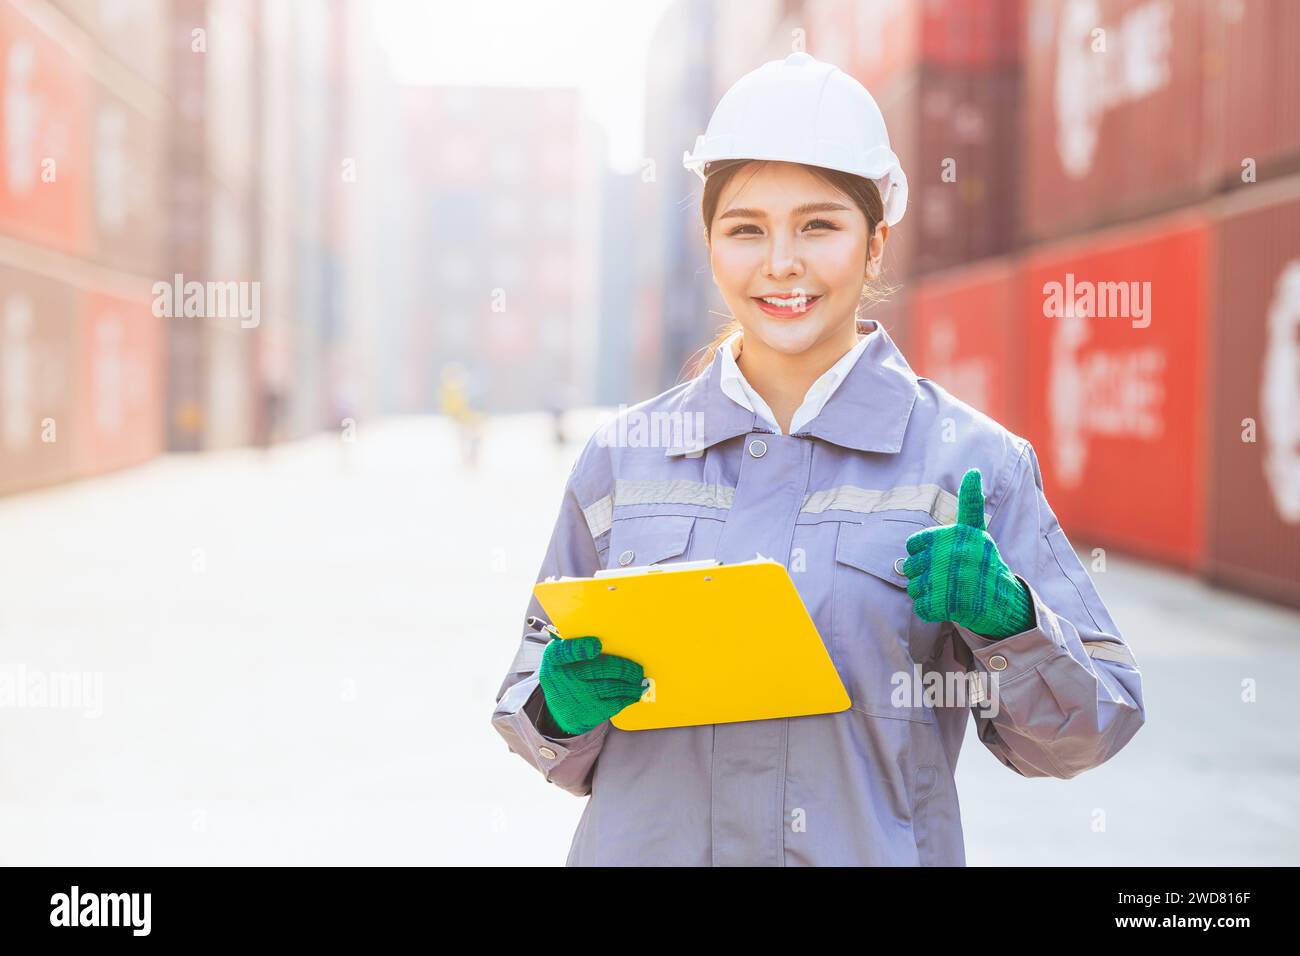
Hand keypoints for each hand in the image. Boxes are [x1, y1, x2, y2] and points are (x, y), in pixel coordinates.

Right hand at [538, 636, 645, 735]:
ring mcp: (578, 696)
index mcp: (555, 657)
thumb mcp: (561, 656)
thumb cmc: (566, 671)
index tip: (596, 645)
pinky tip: (634, 694)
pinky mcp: (589, 712)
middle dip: (623, 669)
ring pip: (610, 687)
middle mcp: (565, 677)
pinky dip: (627, 698)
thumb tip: (604, 638)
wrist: (559, 706)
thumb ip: (576, 644)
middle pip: (599, 670)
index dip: (580, 649)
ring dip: (630, 684)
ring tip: (640, 681)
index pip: (564, 652)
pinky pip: (613, 704)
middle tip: (638, 669)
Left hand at [900, 469, 1033, 638]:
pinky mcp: (948, 603)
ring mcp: (951, 580)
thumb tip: (973, 471)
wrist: (1004, 601)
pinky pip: (921, 607)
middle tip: (946, 578)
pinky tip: (948, 605)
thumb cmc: (984, 564)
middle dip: (924, 575)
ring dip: (927, 593)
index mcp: (956, 535)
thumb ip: (970, 504)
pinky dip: (931, 610)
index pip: (913, 544)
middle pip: (910, 567)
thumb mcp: (977, 532)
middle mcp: (954, 554)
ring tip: (949, 591)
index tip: (940, 559)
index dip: (922, 554)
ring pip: (913, 588)